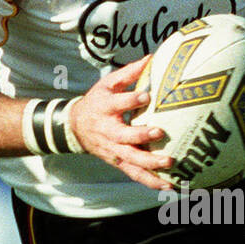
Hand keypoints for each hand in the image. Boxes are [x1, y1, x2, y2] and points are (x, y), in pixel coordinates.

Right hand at [69, 57, 174, 188]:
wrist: (75, 128)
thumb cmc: (98, 102)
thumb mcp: (108, 84)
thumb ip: (130, 73)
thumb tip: (151, 58)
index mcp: (105, 108)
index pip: (118, 103)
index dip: (132, 99)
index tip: (147, 95)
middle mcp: (108, 132)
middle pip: (124, 137)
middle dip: (141, 135)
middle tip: (159, 132)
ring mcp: (113, 150)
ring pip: (131, 160)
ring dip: (150, 165)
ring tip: (169, 164)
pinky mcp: (118, 163)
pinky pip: (135, 174)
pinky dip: (151, 181)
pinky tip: (169, 186)